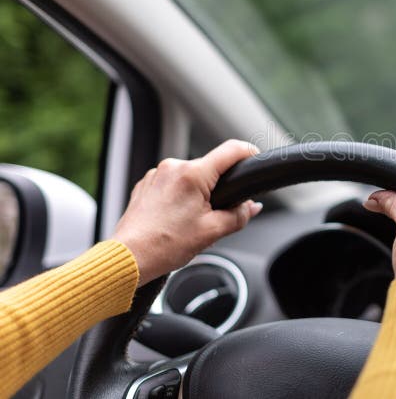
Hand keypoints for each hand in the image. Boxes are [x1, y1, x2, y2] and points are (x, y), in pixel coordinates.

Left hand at [112, 140, 261, 285]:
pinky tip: (174, 219)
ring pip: (190, 177)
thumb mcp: (212, 232)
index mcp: (192, 174)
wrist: (129, 258)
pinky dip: (179, 197)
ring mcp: (156, 174)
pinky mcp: (146, 184)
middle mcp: (173, 167)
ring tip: (188, 222)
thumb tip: (251, 207)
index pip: (231, 150)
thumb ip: (239, 215)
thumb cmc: (164, 245)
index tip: (254, 158)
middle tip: (215, 214)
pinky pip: (172, 184)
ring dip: (197, 194)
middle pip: (209, 169)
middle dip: (218, 188)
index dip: (249, 152)